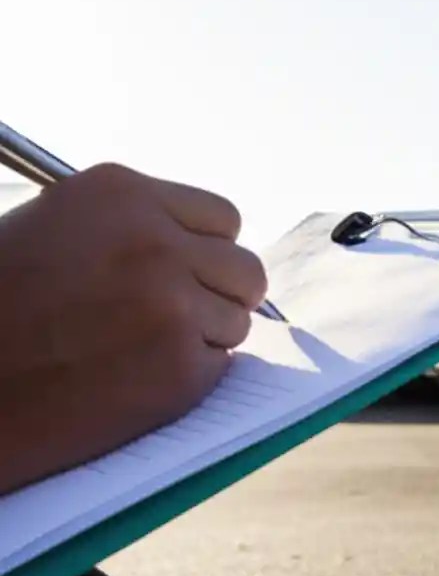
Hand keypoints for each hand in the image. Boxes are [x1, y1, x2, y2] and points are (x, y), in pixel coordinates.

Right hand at [0, 163, 265, 493]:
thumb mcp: (56, 225)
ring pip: (237, 321)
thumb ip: (132, 225)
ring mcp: (172, 307)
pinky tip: (133, 381)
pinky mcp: (180, 369)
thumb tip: (201, 244)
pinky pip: (220, 367)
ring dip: (203, 339)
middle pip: (245, 270)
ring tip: (137, 351)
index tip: (186, 274)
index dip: (206, 253)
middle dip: (220, 296)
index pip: (223, 219)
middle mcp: (154, 242)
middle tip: (180, 319)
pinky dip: (188, 378)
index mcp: (120, 194)